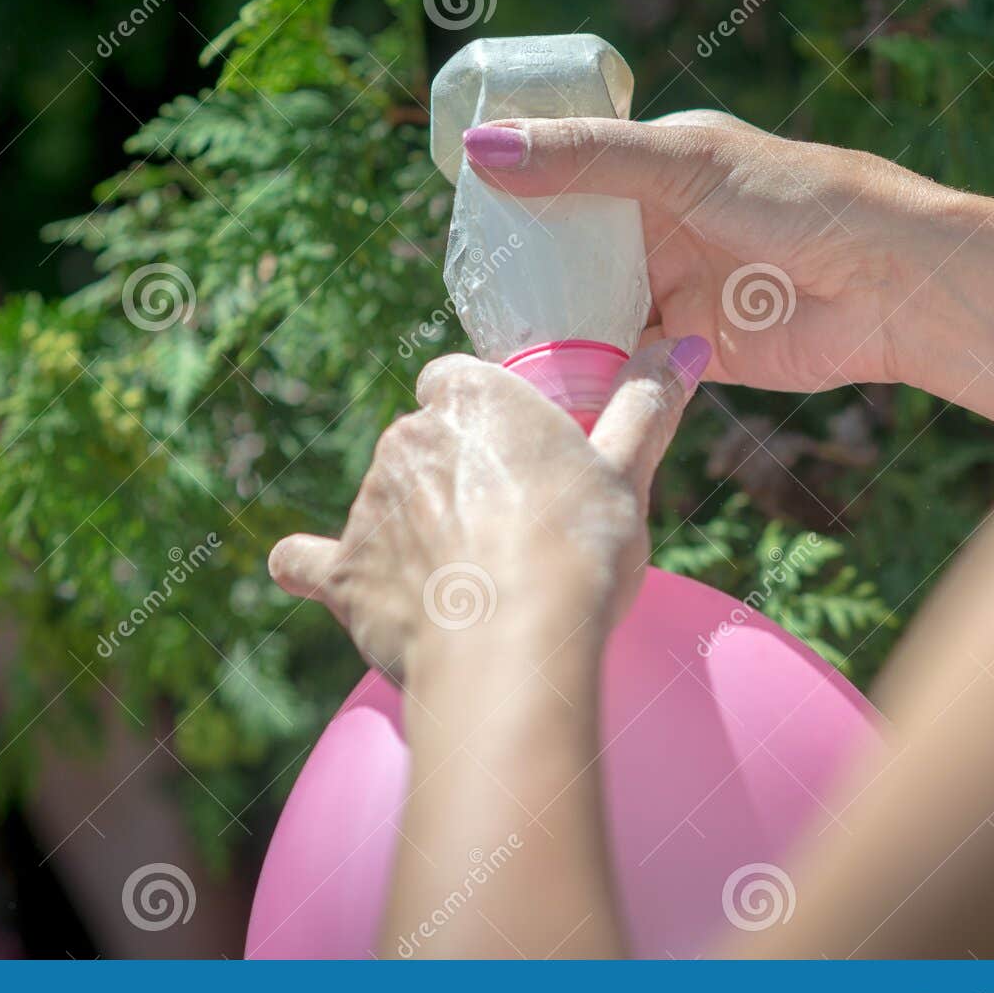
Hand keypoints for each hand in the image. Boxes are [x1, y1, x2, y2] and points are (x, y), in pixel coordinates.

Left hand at [266, 339, 704, 688]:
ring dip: (415, 526)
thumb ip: (647, 406)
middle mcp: (406, 435)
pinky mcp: (345, 572)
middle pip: (423, 441)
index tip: (519, 458)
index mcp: (471, 397)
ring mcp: (369, 504)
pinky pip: (312, 561)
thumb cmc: (580, 549)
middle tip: (511, 528)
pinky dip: (316, 567)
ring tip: (472, 582)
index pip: (459, 381)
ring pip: (386, 500)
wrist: (512, 646)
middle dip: (455, 475)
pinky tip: (307, 574)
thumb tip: (686, 346)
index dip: (487, 418)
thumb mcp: (628, 474)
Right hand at [460, 111, 952, 391]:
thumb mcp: (685, 166)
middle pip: (574, 252)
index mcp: (658, 166)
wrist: (891, 287)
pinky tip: (552, 387)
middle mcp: (662, 227)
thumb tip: (482, 149)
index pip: (568, 174)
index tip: (462, 225)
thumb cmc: (801, 201)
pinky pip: (628, 364)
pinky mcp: (693, 351)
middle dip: (528, 276)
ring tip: (496, 349)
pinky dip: (596, 375)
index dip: (518, 197)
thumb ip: (586, 161)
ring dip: (557, 330)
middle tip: (467, 301)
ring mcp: (677, 290)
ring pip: (595, 311)